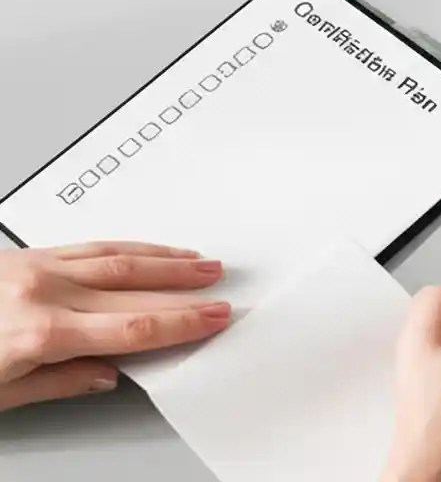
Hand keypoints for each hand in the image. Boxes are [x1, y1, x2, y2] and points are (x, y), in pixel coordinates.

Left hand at [0, 242, 230, 411]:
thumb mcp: (1, 393)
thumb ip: (58, 383)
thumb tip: (105, 376)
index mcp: (42, 333)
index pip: (133, 328)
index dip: (181, 324)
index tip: (213, 320)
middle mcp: (45, 293)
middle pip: (135, 292)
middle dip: (186, 294)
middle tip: (221, 296)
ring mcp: (38, 268)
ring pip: (119, 260)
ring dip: (168, 263)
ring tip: (202, 265)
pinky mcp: (29, 254)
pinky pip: (92, 245)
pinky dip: (131, 247)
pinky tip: (153, 251)